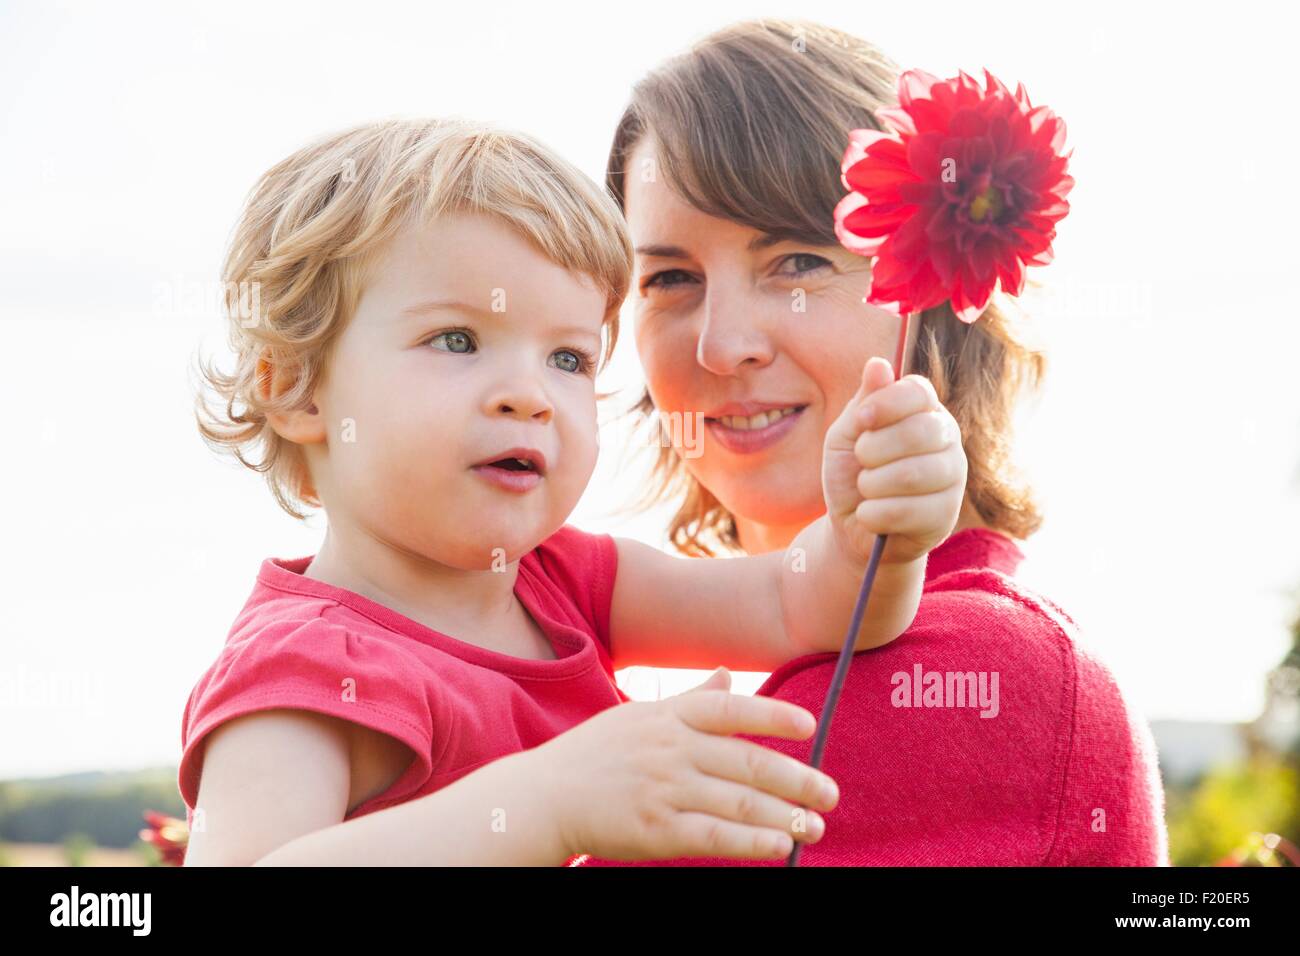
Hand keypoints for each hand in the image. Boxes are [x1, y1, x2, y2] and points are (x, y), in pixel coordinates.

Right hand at [531, 668, 839, 861]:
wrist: (544, 796)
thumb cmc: (598, 753)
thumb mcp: (640, 715)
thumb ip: (690, 699)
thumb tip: (726, 674)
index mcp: (670, 717)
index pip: (731, 710)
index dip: (773, 716)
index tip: (810, 727)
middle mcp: (671, 749)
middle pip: (747, 763)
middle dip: (797, 779)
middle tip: (830, 793)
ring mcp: (663, 790)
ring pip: (738, 803)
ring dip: (784, 816)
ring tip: (815, 826)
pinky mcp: (655, 830)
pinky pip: (713, 836)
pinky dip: (750, 841)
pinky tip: (778, 846)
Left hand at [823, 356, 966, 565]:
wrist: (854, 529)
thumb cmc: (851, 474)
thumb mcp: (847, 436)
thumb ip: (864, 403)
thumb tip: (878, 364)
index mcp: (924, 411)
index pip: (919, 392)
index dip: (888, 403)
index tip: (862, 419)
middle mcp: (947, 439)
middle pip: (919, 431)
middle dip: (874, 449)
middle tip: (861, 462)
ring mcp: (953, 478)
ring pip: (913, 474)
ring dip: (871, 484)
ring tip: (865, 490)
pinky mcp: (947, 515)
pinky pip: (908, 511)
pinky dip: (874, 514)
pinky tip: (870, 516)